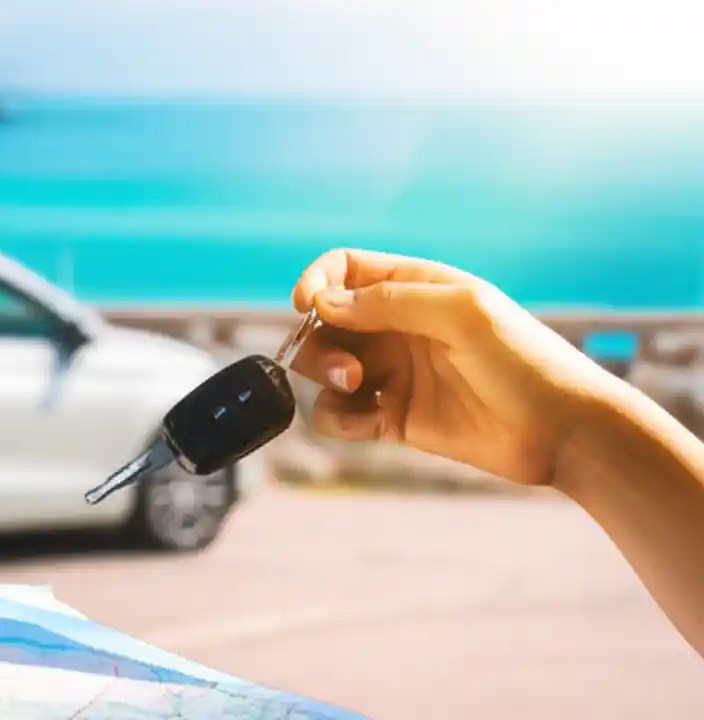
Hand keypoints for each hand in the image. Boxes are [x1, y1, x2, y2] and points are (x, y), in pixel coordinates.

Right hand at [290, 248, 613, 485]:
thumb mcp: (462, 313)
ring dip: (324, 379)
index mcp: (414, 288)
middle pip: (325, 323)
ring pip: (325, 369)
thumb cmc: (525, 360)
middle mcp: (396, 327)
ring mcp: (393, 373)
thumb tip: (323, 305)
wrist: (562, 430)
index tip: (306, 306)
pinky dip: (337, 419)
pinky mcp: (393, 418)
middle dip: (319, 342)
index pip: (343, 270)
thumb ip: (391, 303)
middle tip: (348, 369)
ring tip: (358, 390)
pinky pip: (341, 415)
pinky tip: (364, 423)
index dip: (317, 282)